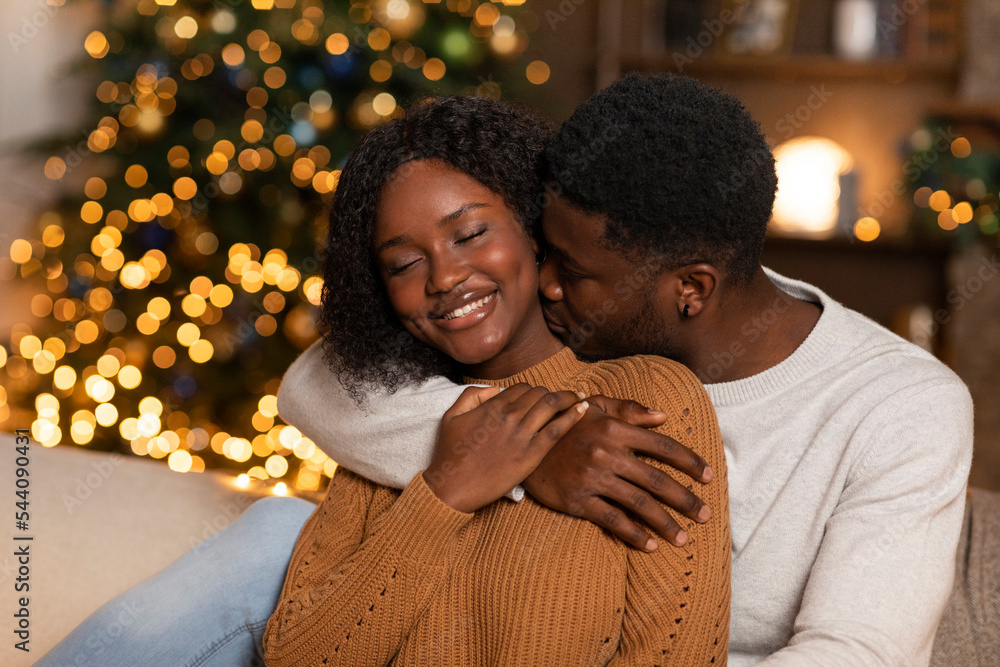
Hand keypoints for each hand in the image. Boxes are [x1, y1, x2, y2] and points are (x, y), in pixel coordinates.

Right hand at [424, 384, 589, 512]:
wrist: (452, 486)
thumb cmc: (450, 454)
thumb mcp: (451, 416)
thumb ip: (471, 396)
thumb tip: (494, 389)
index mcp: (492, 406)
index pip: (522, 388)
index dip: (533, 390)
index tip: (541, 397)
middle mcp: (509, 415)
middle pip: (540, 393)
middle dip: (553, 393)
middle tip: (564, 398)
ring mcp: (521, 435)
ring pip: (551, 405)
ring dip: (569, 398)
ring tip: (581, 397)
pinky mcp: (531, 455)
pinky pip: (557, 429)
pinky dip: (573, 416)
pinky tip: (584, 409)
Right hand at [522, 395, 712, 551]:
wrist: (522, 445)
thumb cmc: (565, 425)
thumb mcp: (594, 407)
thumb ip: (629, 410)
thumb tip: (663, 416)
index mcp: (614, 429)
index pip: (662, 446)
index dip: (689, 462)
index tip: (709, 476)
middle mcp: (606, 453)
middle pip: (656, 480)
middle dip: (686, 500)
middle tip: (706, 515)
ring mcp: (591, 478)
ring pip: (639, 504)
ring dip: (666, 523)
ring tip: (684, 537)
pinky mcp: (576, 500)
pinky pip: (612, 520)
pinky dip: (634, 535)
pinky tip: (651, 546)